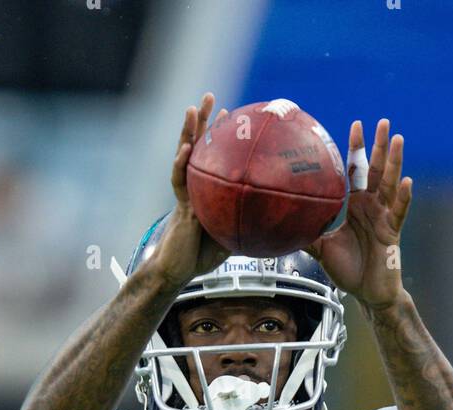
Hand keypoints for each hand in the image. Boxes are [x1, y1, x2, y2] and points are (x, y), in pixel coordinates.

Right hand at [152, 93, 230, 289]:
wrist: (177, 271)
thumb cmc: (201, 257)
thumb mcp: (232, 237)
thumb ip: (246, 224)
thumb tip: (275, 221)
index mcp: (207, 190)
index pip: (214, 158)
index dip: (221, 137)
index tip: (231, 117)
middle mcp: (194, 187)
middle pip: (198, 147)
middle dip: (203, 121)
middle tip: (210, 96)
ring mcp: (185, 194)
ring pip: (184, 156)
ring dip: (188, 131)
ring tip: (192, 107)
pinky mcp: (180, 206)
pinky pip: (179, 181)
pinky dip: (180, 164)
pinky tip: (184, 149)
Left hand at [306, 118, 411, 309]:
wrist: (367, 295)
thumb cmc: (349, 271)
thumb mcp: (321, 250)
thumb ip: (307, 234)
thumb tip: (278, 226)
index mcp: (357, 206)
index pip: (357, 171)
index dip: (356, 149)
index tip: (356, 124)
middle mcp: (372, 207)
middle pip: (377, 170)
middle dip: (379, 146)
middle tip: (382, 121)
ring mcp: (384, 218)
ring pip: (390, 184)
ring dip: (394, 162)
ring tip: (397, 139)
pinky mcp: (393, 233)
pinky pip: (399, 212)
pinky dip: (403, 197)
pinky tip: (407, 182)